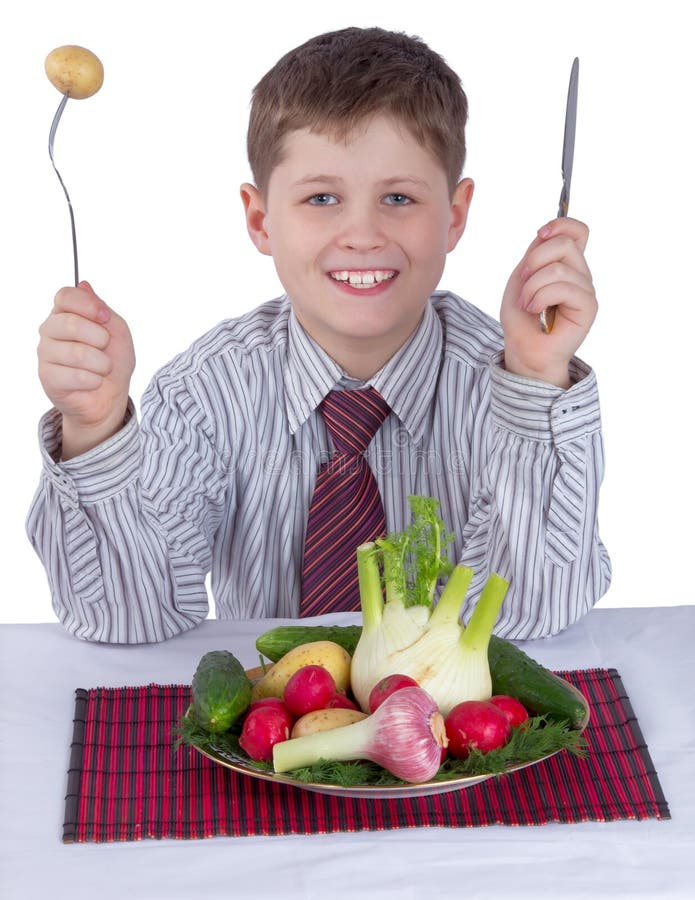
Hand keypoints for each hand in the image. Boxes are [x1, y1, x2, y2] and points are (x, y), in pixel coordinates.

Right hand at [38, 281, 135, 458]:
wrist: (109, 395)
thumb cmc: (112, 359)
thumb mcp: (117, 330)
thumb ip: (102, 309)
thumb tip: (84, 285)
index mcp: (65, 313)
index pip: (65, 295)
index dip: (88, 305)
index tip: (105, 318)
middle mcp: (50, 329)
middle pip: (70, 323)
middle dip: (100, 339)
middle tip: (105, 349)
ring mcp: (45, 353)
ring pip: (77, 352)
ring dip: (101, 363)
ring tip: (102, 368)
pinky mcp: (47, 377)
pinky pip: (76, 376)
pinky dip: (95, 380)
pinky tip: (93, 381)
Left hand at [500, 217, 596, 387]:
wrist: (523, 350)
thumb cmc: (522, 317)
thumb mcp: (522, 277)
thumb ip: (536, 253)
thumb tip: (548, 233)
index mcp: (567, 264)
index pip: (577, 231)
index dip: (560, 224)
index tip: (539, 235)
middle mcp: (580, 274)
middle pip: (566, 243)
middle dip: (535, 260)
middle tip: (523, 281)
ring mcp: (586, 290)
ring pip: (560, 268)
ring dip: (533, 286)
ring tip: (527, 303)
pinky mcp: (588, 307)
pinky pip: (564, 289)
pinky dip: (540, 297)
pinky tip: (534, 310)